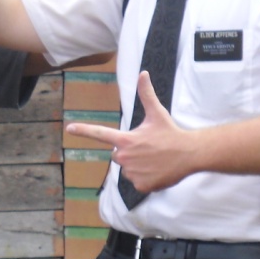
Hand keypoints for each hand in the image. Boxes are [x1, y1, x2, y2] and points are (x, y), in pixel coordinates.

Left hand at [66, 71, 197, 193]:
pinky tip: (158, 171)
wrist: (189, 154)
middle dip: (130, 152)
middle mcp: (124, 156)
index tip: (69, 128)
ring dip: (138, 166)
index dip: (84, 130)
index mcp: (125, 140)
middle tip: (148, 149)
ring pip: (128, 170)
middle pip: (118, 155)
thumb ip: (146, 94)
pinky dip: (147, 178)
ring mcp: (132, 172)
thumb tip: (143, 73)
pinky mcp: (141, 185)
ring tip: (155, 160)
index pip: (100, 134)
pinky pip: (138, 182)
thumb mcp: (157, 113)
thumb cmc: (171, 133)